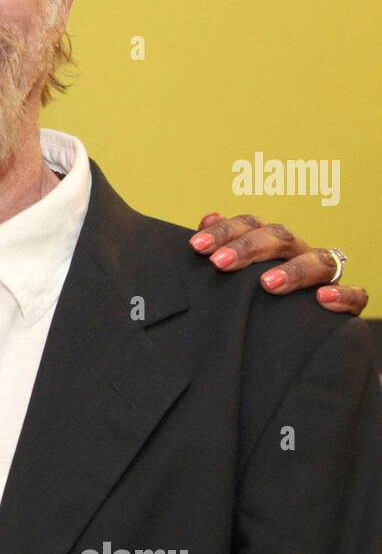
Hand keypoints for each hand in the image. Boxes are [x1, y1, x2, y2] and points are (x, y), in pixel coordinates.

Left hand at [189, 213, 366, 314]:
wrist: (294, 333)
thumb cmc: (258, 298)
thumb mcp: (238, 274)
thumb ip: (223, 248)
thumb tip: (207, 219)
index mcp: (271, 245)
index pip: (251, 225)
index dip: (225, 231)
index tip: (197, 245)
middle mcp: (298, 254)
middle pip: (281, 237)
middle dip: (248, 248)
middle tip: (219, 263)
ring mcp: (324, 277)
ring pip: (320, 261)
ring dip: (293, 270)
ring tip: (267, 284)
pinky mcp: (346, 303)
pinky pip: (356, 294)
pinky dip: (343, 295)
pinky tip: (322, 300)